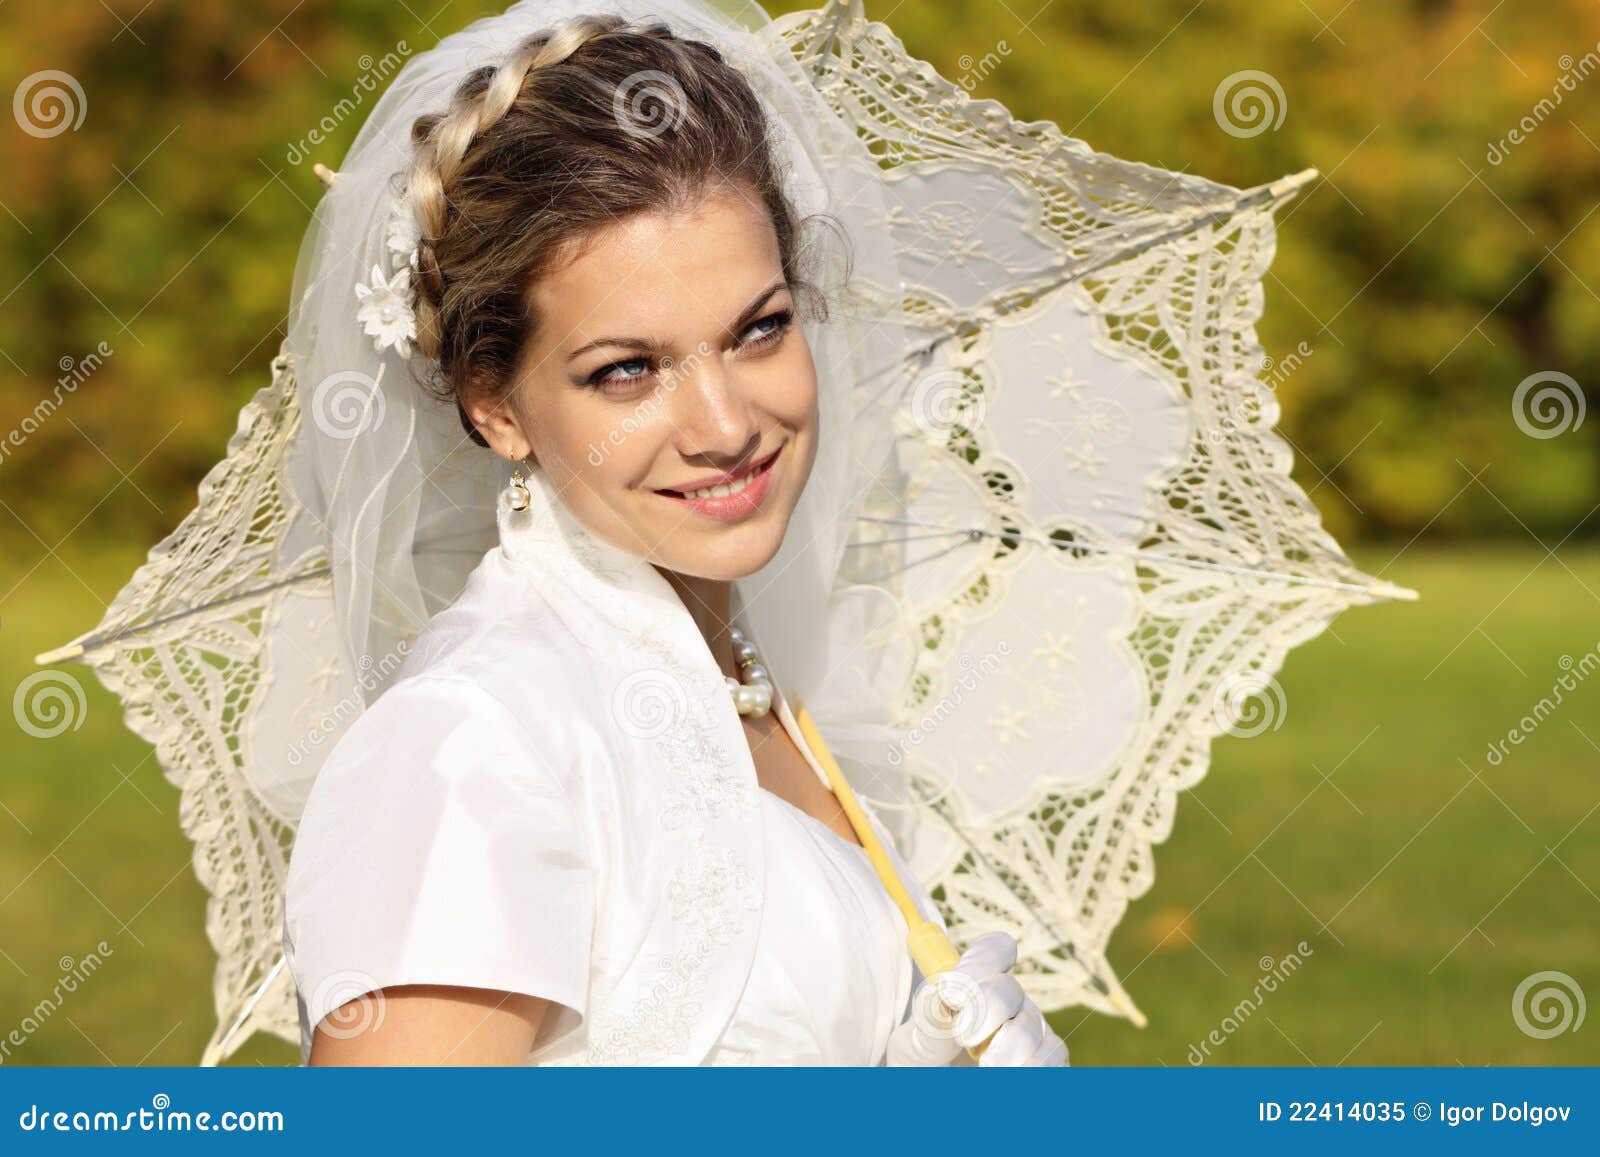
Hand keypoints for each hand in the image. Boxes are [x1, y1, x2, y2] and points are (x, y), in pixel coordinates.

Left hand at [886, 931, 1068, 1066]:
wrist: (933, 1098)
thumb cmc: (923, 1069)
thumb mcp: (913, 1044)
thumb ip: (930, 1018)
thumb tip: (944, 994)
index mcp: (979, 985)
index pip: (996, 949)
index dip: (978, 963)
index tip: (952, 993)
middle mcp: (1012, 1006)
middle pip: (1010, 990)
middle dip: (983, 1012)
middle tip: (963, 1039)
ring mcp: (1035, 1035)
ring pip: (1032, 1030)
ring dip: (1004, 1052)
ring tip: (984, 1068)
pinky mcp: (1051, 1066)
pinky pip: (1053, 1060)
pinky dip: (1028, 1070)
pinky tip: (1003, 1075)